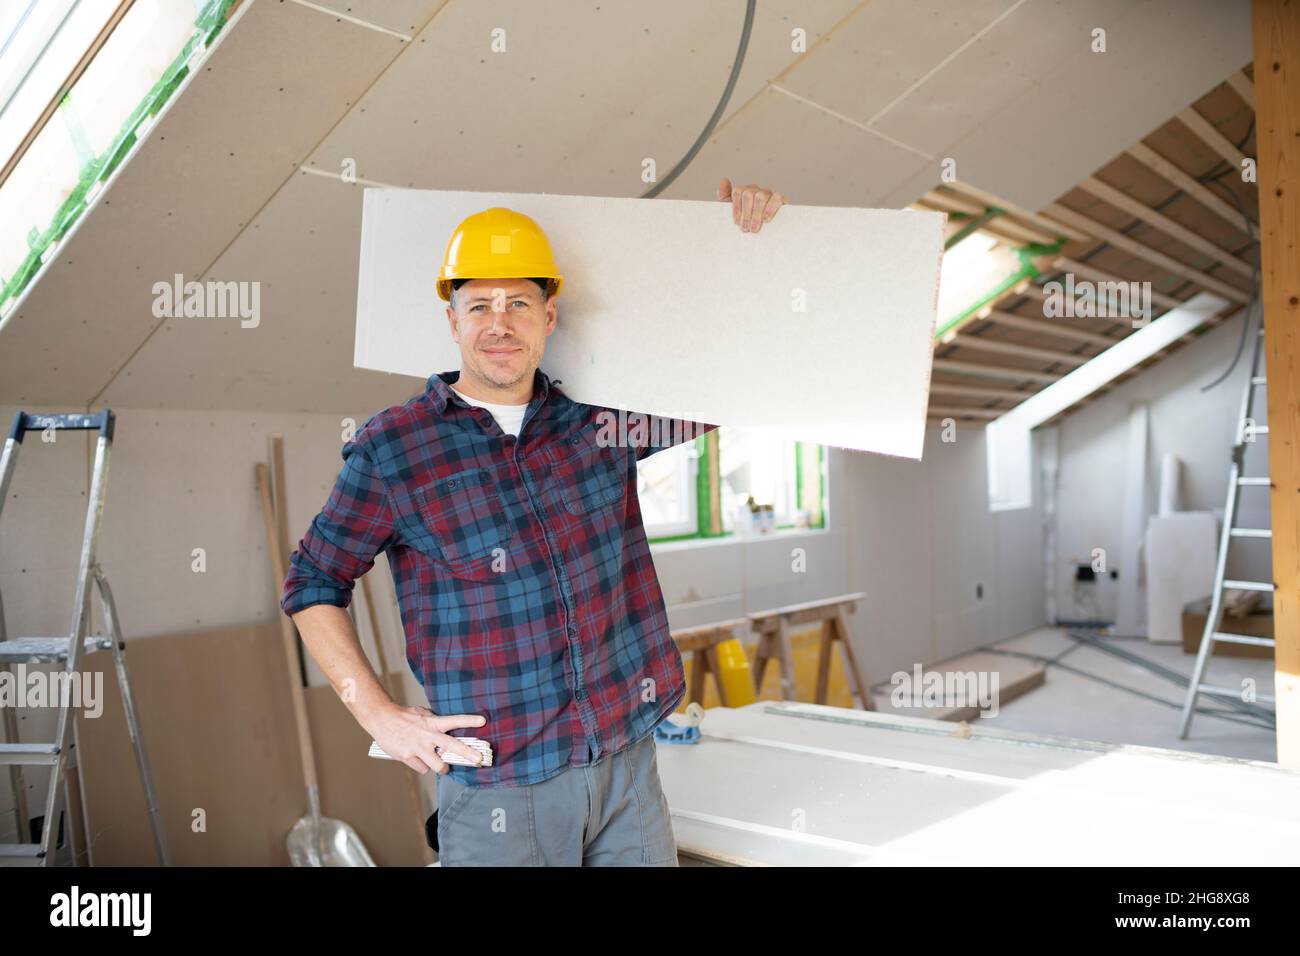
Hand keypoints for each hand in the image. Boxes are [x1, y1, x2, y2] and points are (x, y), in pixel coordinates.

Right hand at [364, 703, 486, 774]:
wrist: (381, 719)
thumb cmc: (404, 716)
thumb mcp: (423, 714)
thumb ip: (436, 722)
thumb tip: (447, 731)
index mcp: (433, 722)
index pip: (455, 720)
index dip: (469, 720)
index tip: (483, 721)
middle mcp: (428, 735)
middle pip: (452, 746)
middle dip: (467, 754)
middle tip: (479, 760)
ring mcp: (418, 747)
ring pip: (438, 766)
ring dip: (443, 768)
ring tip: (443, 766)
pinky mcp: (408, 757)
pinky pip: (422, 769)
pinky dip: (423, 766)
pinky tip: (419, 760)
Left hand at [718, 177, 785, 232]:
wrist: (761, 234)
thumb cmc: (745, 221)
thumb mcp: (730, 210)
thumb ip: (724, 195)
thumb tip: (724, 180)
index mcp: (744, 191)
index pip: (738, 191)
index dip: (736, 208)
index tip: (737, 222)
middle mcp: (756, 190)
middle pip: (748, 194)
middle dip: (746, 213)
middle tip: (746, 228)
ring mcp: (768, 193)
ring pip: (761, 197)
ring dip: (756, 214)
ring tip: (754, 228)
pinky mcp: (780, 199)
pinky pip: (777, 198)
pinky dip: (771, 209)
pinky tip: (766, 219)